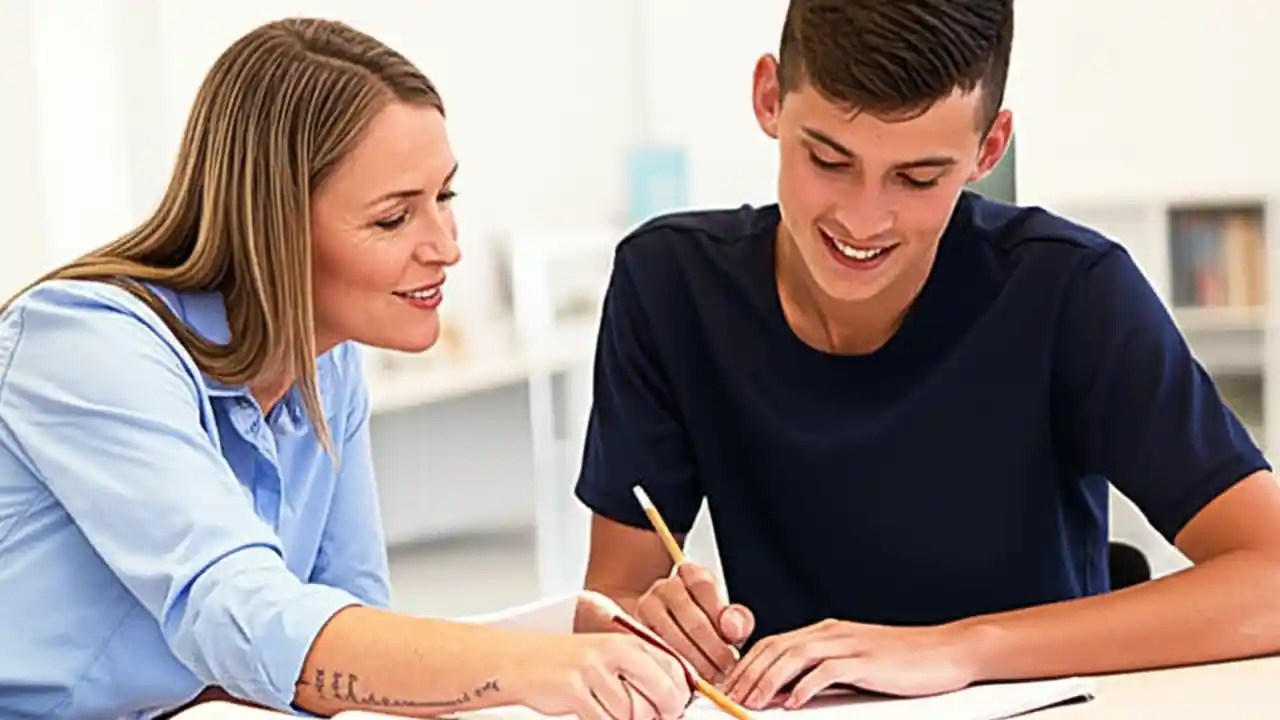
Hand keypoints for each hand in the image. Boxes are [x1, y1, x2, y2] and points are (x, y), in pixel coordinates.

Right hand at [512, 633, 692, 719]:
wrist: (522, 661)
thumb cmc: (569, 664)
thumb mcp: (610, 658)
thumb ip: (642, 673)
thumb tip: (677, 702)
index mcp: (629, 642)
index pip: (674, 669)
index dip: (679, 695)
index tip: (673, 708)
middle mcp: (614, 652)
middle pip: (661, 695)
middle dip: (660, 714)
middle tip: (650, 718)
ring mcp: (594, 670)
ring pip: (632, 714)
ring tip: (607, 710)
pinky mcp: (575, 690)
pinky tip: (592, 712)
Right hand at [635, 563, 754, 680]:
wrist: (663, 625)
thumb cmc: (700, 622)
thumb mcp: (723, 616)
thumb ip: (737, 620)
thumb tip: (733, 630)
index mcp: (691, 575)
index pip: (705, 588)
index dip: (721, 622)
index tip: (732, 650)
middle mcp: (665, 587)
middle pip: (691, 618)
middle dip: (712, 650)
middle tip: (723, 672)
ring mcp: (645, 606)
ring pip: (670, 637)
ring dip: (693, 662)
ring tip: (707, 678)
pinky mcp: (632, 629)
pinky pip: (653, 649)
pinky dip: (671, 665)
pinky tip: (684, 676)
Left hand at [722, 619, 982, 709]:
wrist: (948, 650)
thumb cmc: (906, 661)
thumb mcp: (856, 662)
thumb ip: (824, 672)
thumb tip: (790, 693)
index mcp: (826, 631)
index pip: (774, 644)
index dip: (747, 665)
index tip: (729, 687)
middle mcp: (831, 633)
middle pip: (775, 648)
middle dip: (747, 674)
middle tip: (728, 698)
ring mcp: (848, 644)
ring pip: (793, 657)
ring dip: (767, 681)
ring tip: (750, 703)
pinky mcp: (866, 660)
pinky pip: (826, 671)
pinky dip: (804, 687)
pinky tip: (792, 703)